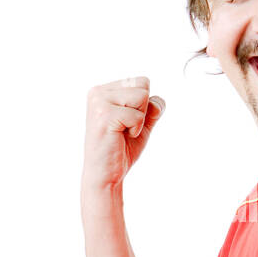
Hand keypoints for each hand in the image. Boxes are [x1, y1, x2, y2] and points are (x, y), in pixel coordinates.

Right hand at [82, 77, 165, 195]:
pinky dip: (136, 129)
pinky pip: (138, 115)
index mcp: (104, 91)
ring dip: (139, 119)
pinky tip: (120, 136)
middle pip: (143, 85)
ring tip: (122, 131)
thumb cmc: (120, 150)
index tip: (127, 121)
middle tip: (125, 127)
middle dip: (142, 110)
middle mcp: (98, 92)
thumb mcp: (142, 125)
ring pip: (142, 96)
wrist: (106, 174)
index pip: (141, 81)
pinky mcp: (104, 115)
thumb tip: (158, 100)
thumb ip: (152, 109)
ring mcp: (99, 102)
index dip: (144, 105)